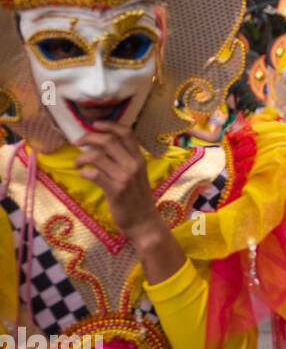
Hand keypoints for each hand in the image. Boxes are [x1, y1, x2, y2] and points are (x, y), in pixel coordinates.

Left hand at [74, 121, 185, 283]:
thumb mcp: (137, 176)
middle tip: (78, 142)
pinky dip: (84, 171)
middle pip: (108, 141)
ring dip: (81, 157)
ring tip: (78, 163)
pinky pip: (94, 174)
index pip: (127, 133)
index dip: (109, 125)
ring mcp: (125, 177)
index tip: (95, 124)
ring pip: (97, 156)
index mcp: (140, 159)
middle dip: (89, 137)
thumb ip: (125, 161)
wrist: (145, 223)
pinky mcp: (115, 190)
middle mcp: (134, 165)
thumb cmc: (138, 200)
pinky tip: (83, 174)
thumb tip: (103, 148)